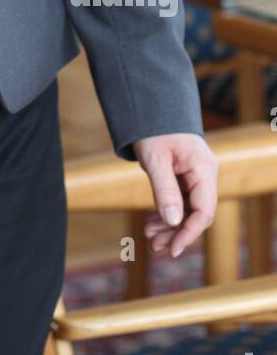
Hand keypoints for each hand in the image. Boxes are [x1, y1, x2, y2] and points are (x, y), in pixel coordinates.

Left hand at [132, 133, 217, 258]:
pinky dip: (167, 213)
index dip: (189, 233)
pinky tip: (151, 224)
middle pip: (197, 214)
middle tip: (155, 247)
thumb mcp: (155, 159)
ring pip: (188, 210)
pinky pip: (180, 201)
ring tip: (149, 237)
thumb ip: (165, 190)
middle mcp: (204, 175)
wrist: (152, 106)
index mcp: (202, 170)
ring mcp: (196, 176)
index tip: (172, 249)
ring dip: (170, 226)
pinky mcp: (185, 177)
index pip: (204, 211)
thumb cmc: (154, 129)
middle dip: (177, 233)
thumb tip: (173, 222)